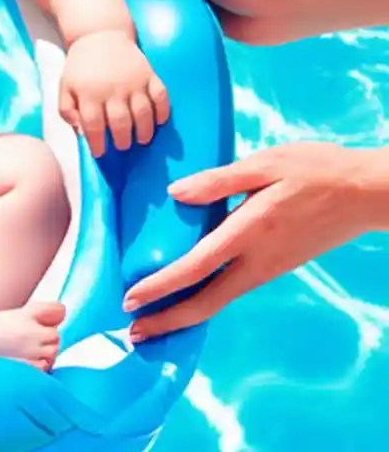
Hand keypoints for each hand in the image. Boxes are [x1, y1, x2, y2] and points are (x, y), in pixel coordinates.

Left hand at [58, 30, 169, 156]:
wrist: (100, 33)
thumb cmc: (81, 65)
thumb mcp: (65, 86)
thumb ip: (66, 110)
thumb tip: (80, 132)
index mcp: (89, 94)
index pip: (94, 126)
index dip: (97, 144)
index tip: (100, 153)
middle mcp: (113, 90)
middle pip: (121, 123)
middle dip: (122, 140)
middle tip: (121, 146)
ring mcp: (134, 82)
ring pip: (143, 114)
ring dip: (144, 132)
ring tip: (141, 140)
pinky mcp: (149, 75)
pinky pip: (161, 97)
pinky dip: (163, 112)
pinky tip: (159, 122)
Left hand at [124, 142, 388, 340]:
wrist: (367, 193)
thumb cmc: (316, 171)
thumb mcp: (265, 164)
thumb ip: (219, 181)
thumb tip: (176, 193)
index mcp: (250, 231)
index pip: (196, 266)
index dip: (161, 285)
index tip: (131, 298)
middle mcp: (258, 260)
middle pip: (206, 303)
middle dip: (167, 320)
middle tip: (133, 331)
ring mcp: (269, 268)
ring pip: (220, 300)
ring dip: (184, 314)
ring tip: (153, 322)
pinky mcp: (276, 267)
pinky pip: (233, 290)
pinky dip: (205, 301)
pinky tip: (188, 299)